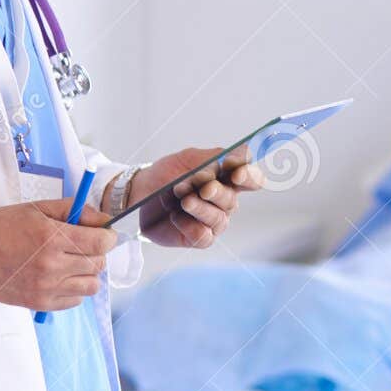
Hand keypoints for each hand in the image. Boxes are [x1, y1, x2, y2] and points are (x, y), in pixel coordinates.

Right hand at [0, 199, 114, 310]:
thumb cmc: (3, 227)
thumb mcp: (39, 208)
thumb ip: (75, 210)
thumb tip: (104, 220)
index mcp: (51, 237)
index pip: (100, 243)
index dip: (108, 237)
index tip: (105, 234)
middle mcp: (51, 265)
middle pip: (98, 264)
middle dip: (97, 252)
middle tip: (84, 245)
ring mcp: (45, 288)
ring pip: (91, 286)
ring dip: (88, 273)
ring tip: (73, 262)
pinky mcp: (39, 304)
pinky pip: (75, 301)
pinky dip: (75, 289)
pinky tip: (61, 276)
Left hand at [128, 146, 264, 248]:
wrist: (139, 193)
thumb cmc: (167, 174)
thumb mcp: (189, 159)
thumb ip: (216, 156)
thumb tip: (244, 153)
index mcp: (227, 179)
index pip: (251, 180)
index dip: (249, 178)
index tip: (237, 174)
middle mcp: (224, 202)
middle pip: (232, 200)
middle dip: (217, 193)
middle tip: (203, 188)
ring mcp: (213, 221)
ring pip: (219, 220)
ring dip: (201, 209)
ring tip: (184, 201)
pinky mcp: (200, 237)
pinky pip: (203, 236)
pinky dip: (189, 225)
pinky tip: (175, 217)